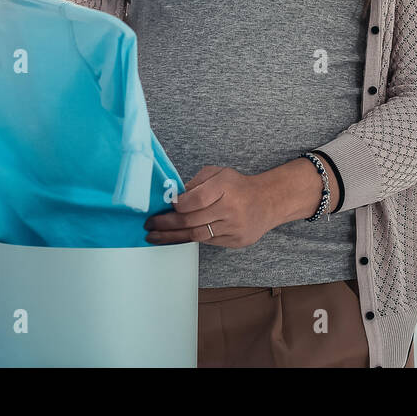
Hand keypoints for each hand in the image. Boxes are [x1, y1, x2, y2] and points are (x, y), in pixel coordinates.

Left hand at [143, 166, 278, 247]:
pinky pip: (208, 242)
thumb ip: (196, 182)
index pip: (195, 199)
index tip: (164, 206)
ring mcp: (234, 227)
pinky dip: (190, 239)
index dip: (176, 205)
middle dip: (165, 224)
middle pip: (191, 220)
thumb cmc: (238, 186)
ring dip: (172, 237)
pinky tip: (177, 237)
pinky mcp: (236, 241)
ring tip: (155, 237)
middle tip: (149, 225)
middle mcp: (231, 208)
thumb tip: (173, 196)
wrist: (267, 202)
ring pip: (197, 235)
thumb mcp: (219, 173)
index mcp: (226, 186)